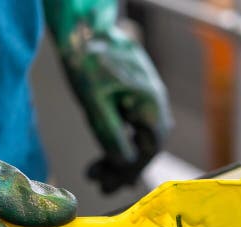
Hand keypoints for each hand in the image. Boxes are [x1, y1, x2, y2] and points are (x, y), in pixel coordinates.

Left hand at [45, 0, 172, 191]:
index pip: (148, 150)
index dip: (128, 170)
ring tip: (99, 175)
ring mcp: (148, 97)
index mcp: (150, 105)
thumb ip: (110, 135)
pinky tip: (104, 152)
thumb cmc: (88, 60)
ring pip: (139, 136)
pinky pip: (134, 124)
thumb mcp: (94, 103)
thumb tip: (123, 164)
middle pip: (145, 146)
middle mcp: (155, 102)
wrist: (85, 26)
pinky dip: (120, 139)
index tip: (108, 184)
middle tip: (101, 186)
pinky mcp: (137, 93)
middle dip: (122, 168)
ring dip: (120, 156)